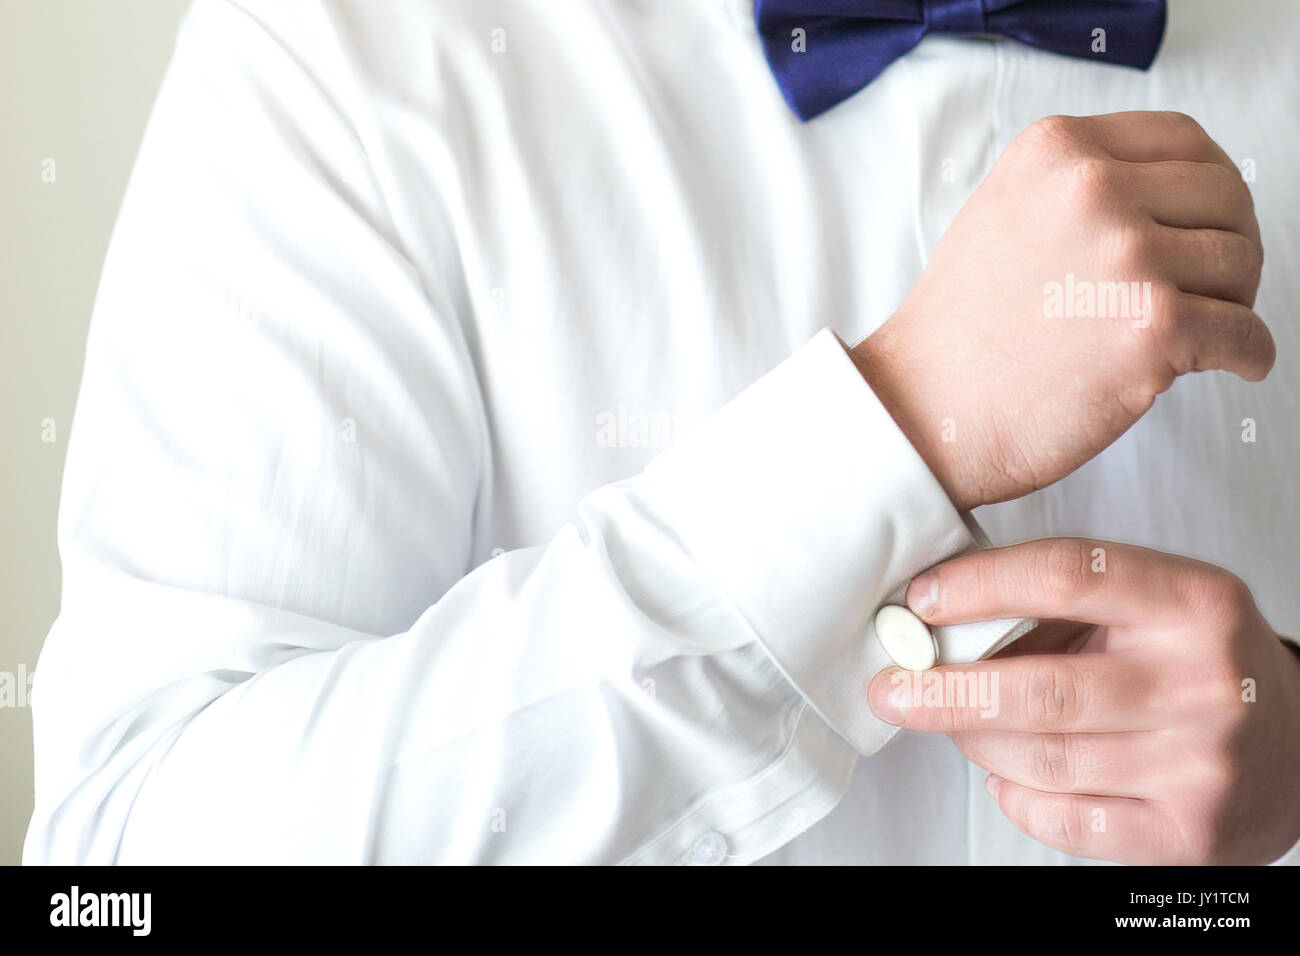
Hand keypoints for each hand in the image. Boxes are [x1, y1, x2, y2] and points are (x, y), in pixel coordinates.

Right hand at [850, 111, 1271, 510]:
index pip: (1184, 140)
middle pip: (1226, 198)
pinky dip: (1248, 357)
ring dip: (1234, 303)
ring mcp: (1126, 258)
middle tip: (1212, 288)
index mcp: (1057, 151)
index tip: (1209, 222)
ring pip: (1241, 265)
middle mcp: (1093, 190)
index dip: (1210, 185)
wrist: (923, 407)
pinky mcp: (1153, 329)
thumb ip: (1079, 185)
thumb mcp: (1005, 212)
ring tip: (1202, 332)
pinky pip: (1247, 335)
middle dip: (1228, 246)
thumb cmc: (962, 329)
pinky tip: (1227, 366)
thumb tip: (1177, 198)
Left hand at [866, 538, 1299, 863]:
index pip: (1067, 576)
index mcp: (1192, 602)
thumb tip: (938, 620)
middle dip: (947, 689)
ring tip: (956, 722)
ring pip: (1042, 757)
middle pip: (1043, 688)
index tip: (921, 600)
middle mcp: (1203, 682)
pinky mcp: (1184, 832)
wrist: (1294, 749)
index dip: (979, 586)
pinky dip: (1014, 793)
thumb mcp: (1150, 606)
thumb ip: (1059, 603)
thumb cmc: (1196, 664)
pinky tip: (1007, 771)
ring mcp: (1199, 763)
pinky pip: (1064, 818)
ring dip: (976, 739)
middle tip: (893, 687)